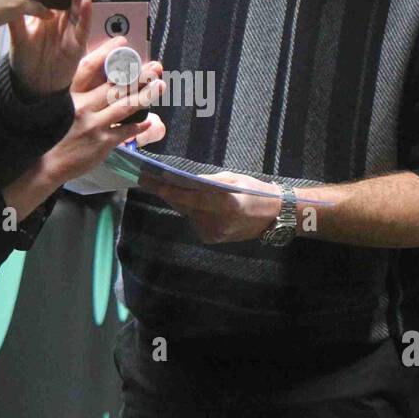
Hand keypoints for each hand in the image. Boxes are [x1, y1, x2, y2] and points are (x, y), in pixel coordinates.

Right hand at [0, 49, 164, 219]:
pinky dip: (139, 126)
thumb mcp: (61, 106)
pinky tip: (150, 120)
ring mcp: (94, 124)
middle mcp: (83, 106)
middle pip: (116, 85)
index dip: (108, 54)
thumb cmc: (52, 133)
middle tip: (155, 66)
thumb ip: (78, 92)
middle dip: (139, 75)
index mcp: (71, 94)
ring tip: (159, 86)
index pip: (90, 67)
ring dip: (145, 95)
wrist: (45, 164)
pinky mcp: (102, 142)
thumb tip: (98, 79)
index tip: (123, 43)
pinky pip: (126, 131)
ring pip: (125, 106)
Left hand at [7, 0, 105, 95]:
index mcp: (53, 10)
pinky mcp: (76, 46)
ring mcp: (73, 30)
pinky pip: (82, 27)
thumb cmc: (28, 60)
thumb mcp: (18, 33)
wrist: (31, 87)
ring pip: (83, 3)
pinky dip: (85, 13)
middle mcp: (66, 17)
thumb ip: (16, 12)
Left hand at [142, 170, 281, 242]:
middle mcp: (218, 221)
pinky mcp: (210, 238)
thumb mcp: (232, 179)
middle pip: (183, 205)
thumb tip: (181, 180)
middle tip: (146, 179)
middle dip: (165, 192)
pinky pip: (193, 221)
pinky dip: (190, 210)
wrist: (272, 216)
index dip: (167, 189)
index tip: (147, 180)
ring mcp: (213, 233)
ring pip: (186, 213)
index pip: (189, 197)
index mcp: (226, 204)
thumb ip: (207, 182)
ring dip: (178, 200)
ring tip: (168, 186)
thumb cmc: (253, 191)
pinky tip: (194, 203)